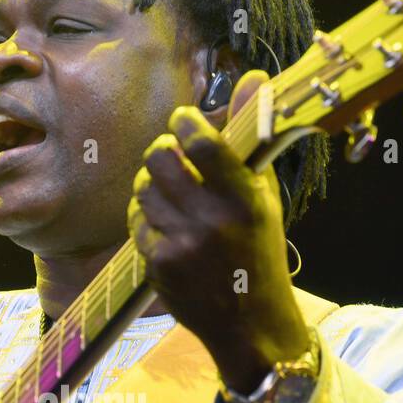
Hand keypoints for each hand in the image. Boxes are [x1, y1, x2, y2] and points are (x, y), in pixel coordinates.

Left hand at [128, 69, 309, 395]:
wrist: (249, 324)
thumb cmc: (258, 252)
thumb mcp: (264, 197)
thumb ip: (253, 138)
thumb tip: (254, 77)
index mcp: (245, 199)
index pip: (204, 142)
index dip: (185, 122)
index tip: (183, 120)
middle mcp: (213, 221)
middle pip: (161, 159)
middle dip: (161, 152)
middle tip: (170, 157)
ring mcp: (182, 244)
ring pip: (144, 189)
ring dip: (151, 186)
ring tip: (170, 197)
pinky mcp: (159, 264)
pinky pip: (138, 223)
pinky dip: (148, 221)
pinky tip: (167, 231)